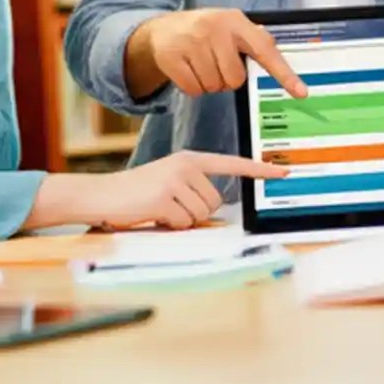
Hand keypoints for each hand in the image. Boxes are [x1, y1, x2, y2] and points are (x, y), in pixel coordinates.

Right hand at [28, 151, 288, 230]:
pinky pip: (183, 222)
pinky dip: (170, 225)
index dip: (259, 170)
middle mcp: (186, 165)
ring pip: (201, 214)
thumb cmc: (137, 194)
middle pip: (215, 202)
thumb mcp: (169, 181)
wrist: (101, 194)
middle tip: (169, 206)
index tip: (283, 172)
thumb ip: (193, 188)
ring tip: (159, 209)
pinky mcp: (165, 197)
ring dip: (182, 220)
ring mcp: (176, 179)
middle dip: (195, 212)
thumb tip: (214, 211)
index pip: (232, 164)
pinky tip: (152, 214)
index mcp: (191, 158)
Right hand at [137, 9, 307, 98]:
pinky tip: (188, 71)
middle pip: (235, 79)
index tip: (301, 92)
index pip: (265, 51)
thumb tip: (274, 50)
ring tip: (201, 65)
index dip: (284, 74)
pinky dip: (192, 88)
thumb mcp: (230, 26)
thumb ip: (253, 38)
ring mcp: (191, 42)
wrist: (162, 29)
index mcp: (236, 21)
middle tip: (216, 65)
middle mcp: (215, 29)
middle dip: (227, 79)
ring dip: (209, 84)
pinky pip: (193, 90)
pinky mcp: (171, 57)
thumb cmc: (204, 30)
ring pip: (213, 86)